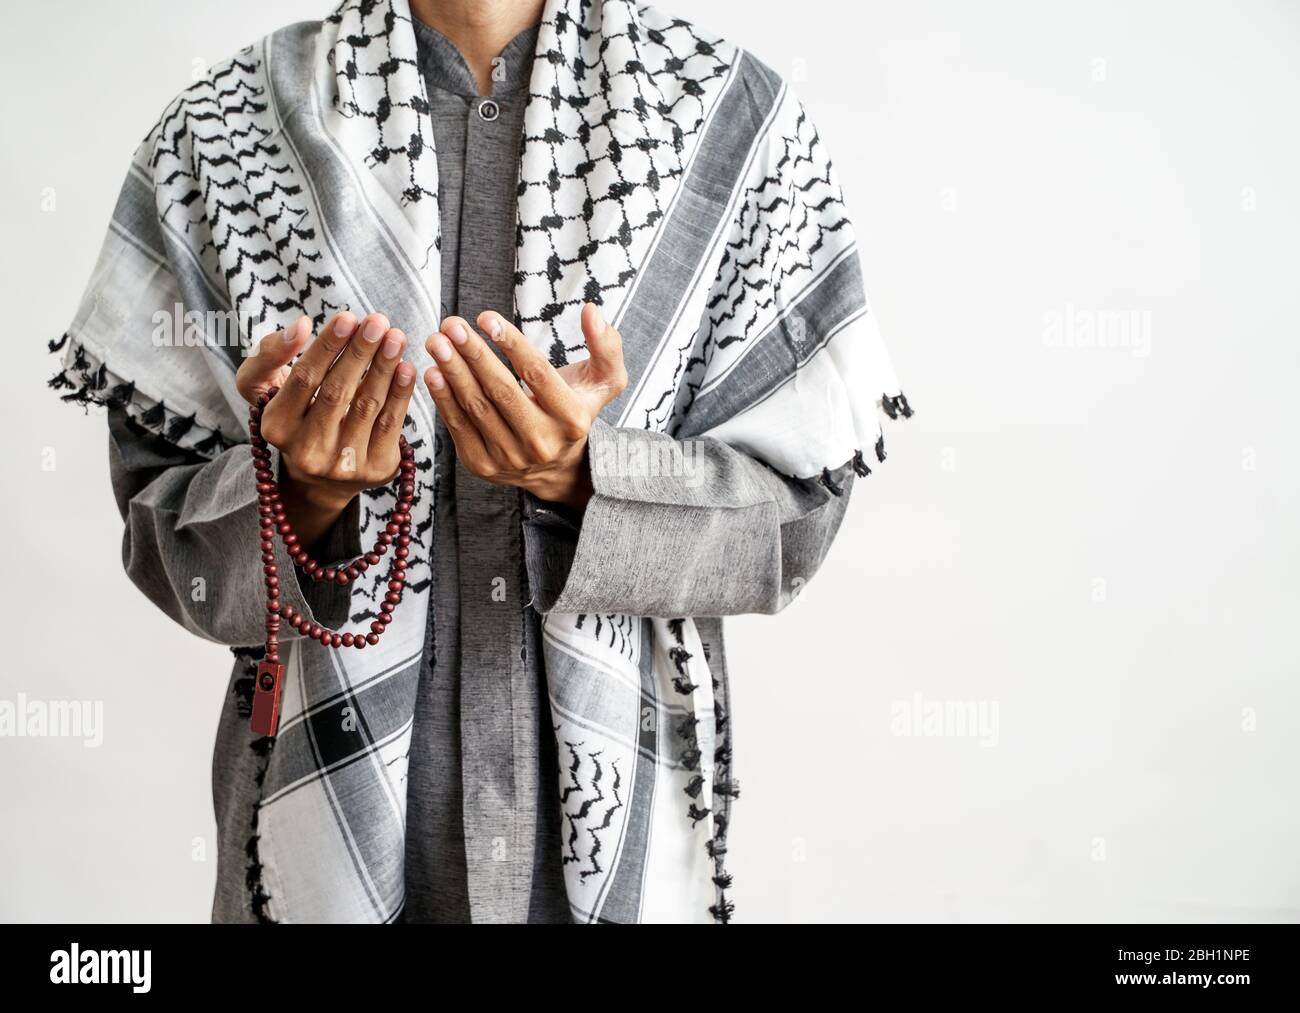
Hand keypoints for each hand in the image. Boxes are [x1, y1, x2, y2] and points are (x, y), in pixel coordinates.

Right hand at [235, 312, 414, 545]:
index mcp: (276, 427)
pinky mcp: (374, 469)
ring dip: (384, 367)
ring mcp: (342, 465)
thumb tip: (301, 326)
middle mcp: (307, 451)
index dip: (327, 347)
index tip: (347, 318)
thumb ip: (271, 352)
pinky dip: (400, 393)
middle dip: (360, 353)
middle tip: (377, 321)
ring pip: (367, 407)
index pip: (304, 379)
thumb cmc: (294, 415)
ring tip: (395, 337)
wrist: (320, 476)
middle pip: (337, 392)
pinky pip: (391, 424)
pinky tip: (407, 367)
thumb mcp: (266, 386)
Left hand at [422, 303, 627, 508]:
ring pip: (477, 408)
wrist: (558, 468)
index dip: (510, 344)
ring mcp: (511, 458)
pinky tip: (433, 372)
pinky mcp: (483, 465)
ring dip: (453, 372)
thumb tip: (592, 311)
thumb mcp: (604, 381)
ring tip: (437, 341)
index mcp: (572, 420)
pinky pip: (459, 427)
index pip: (537, 375)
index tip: (486, 317)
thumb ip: (606, 346)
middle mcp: (542, 443)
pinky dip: (443, 399)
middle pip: (502, 391)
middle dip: (473, 355)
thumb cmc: (576, 410)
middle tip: (451, 324)